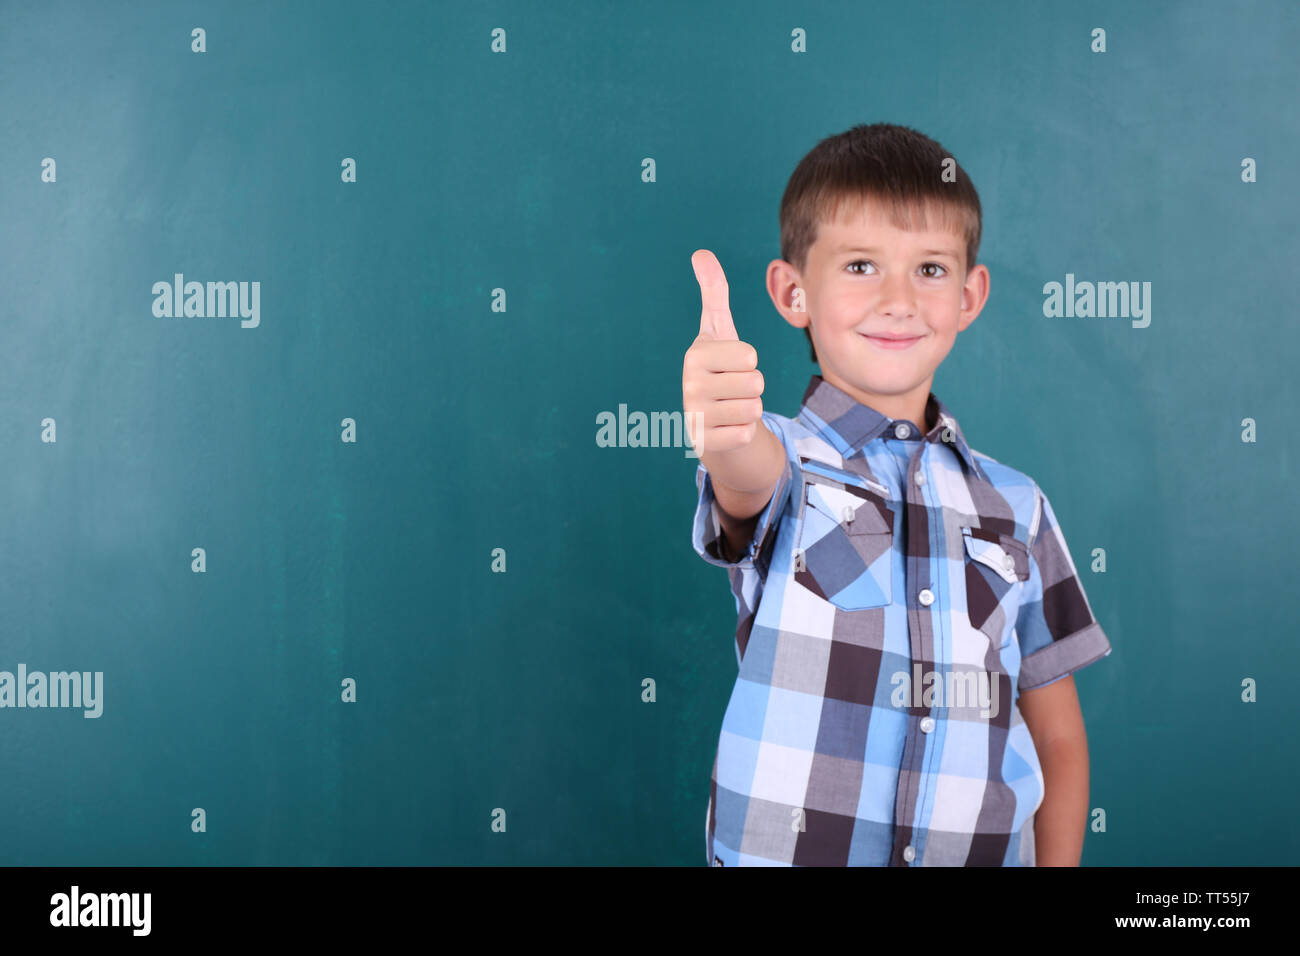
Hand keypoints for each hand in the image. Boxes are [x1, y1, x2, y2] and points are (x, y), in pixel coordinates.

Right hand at [682, 249, 765, 454]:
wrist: (710, 421)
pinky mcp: (705, 444)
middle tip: (732, 389)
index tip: (730, 365)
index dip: (749, 361)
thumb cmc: (719, 369)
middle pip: (754, 382)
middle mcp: (689, 385)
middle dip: (752, 387)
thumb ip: (713, 292)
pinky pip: (747, 433)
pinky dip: (744, 432)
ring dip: (750, 409)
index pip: (749, 356)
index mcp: (695, 355)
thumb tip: (701, 253)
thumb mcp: (718, 331)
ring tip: (731, 407)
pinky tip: (727, 428)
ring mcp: (695, 417)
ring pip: (753, 408)